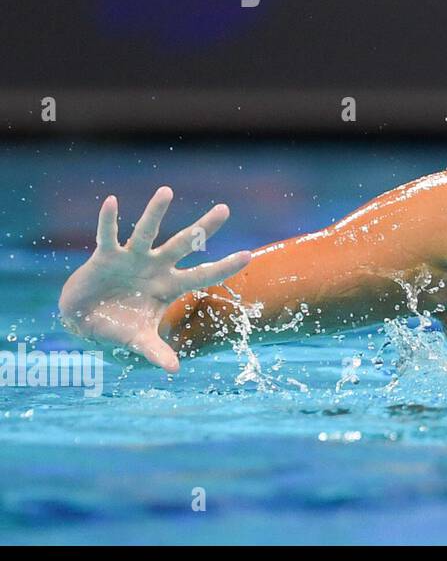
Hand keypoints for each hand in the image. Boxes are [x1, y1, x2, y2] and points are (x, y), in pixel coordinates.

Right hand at [57, 186, 252, 371]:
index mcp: (169, 285)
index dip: (224, 267)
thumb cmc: (119, 325)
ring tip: (167, 190)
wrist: (84, 319)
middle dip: (204, 228)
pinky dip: (108, 220)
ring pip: (147, 231)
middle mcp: (156, 266)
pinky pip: (108, 235)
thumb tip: (175, 370)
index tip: (249, 255)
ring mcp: (132, 258)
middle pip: (184, 244)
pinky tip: (110, 201)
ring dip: (155, 212)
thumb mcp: (139, 340)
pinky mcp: (105, 256)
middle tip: (225, 209)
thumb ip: (157, 351)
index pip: (203, 274)